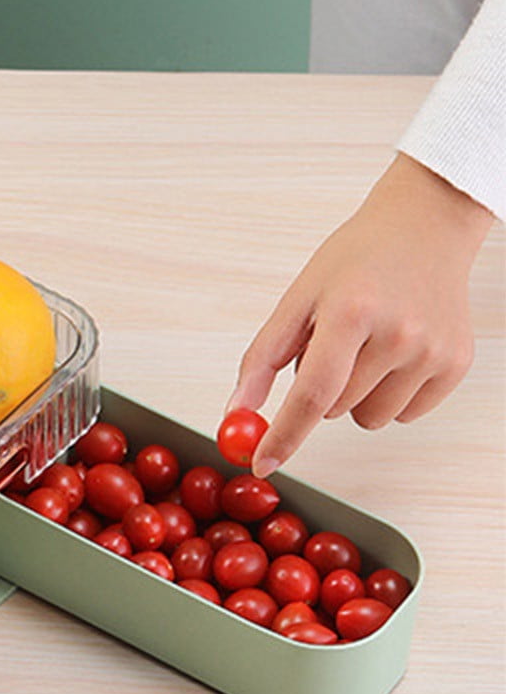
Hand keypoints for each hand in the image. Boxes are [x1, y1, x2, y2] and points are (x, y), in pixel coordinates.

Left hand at [229, 154, 494, 476]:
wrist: (424, 229)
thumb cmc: (354, 262)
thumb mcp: (299, 298)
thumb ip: (263, 357)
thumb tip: (236, 412)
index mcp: (351, 312)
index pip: (311, 394)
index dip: (284, 435)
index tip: (261, 464)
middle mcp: (399, 334)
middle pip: (334, 409)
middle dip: (319, 390)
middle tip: (332, 344)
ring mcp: (433, 352)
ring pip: (369, 419)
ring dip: (354, 396)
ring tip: (365, 345)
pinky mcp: (457, 365)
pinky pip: (405, 414)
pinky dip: (389, 394)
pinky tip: (395, 352)